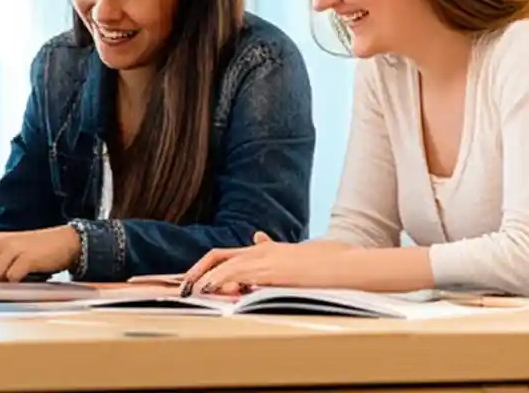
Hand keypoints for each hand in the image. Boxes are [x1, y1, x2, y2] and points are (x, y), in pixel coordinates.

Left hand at [0, 226, 78, 281]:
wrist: (62, 242)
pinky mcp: (26, 259)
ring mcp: (12, 250)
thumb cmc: (34, 249)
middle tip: (0, 276)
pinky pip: (11, 278)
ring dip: (3, 280)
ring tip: (16, 273)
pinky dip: (16, 281)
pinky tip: (24, 275)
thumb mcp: (8, 249)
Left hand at [181, 232, 356, 295]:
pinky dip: (221, 282)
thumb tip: (257, 236)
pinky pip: (237, 275)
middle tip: (184, 287)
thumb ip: (272, 248)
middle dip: (197, 271)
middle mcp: (259, 251)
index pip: (224, 254)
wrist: (344, 264)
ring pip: (222, 265)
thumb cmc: (325, 262)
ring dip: (205, 279)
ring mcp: (264, 259)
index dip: (205, 266)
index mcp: (263, 250)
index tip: (192, 280)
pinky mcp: (271, 270)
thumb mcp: (294, 253)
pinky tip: (212, 291)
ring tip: (192, 293)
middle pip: (216, 256)